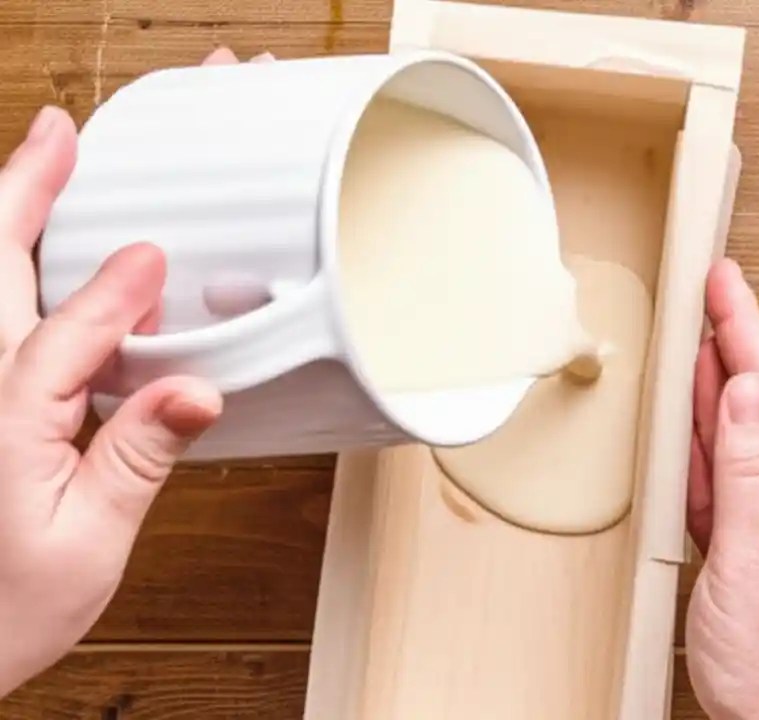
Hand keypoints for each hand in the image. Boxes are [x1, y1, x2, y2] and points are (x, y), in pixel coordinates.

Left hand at [0, 48, 257, 696]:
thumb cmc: (1, 608)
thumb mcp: (88, 543)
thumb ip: (138, 457)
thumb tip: (192, 393)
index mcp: (2, 424)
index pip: (63, 336)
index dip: (111, 295)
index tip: (155, 258)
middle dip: (24, 192)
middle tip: (58, 134)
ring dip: (12, 218)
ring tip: (42, 166)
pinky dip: (13, 270)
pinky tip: (36, 256)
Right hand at [684, 259, 758, 719]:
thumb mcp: (756, 560)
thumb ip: (747, 469)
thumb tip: (743, 389)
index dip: (745, 327)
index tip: (725, 279)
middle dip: (733, 342)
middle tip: (708, 292)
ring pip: (747, 433)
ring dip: (718, 387)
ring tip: (698, 339)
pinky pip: (737, 474)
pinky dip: (712, 442)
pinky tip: (699, 419)